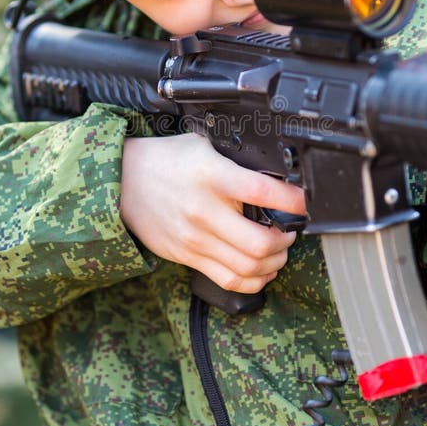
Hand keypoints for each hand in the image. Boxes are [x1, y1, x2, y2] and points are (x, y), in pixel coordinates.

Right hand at [120, 133, 305, 291]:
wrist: (123, 181)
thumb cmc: (168, 160)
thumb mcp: (204, 145)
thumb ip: (237, 161)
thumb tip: (277, 174)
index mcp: (212, 176)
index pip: (264, 191)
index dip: (293, 200)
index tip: (303, 202)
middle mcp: (204, 211)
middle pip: (260, 243)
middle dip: (286, 241)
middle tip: (289, 231)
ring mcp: (194, 238)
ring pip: (249, 267)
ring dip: (274, 262)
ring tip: (278, 250)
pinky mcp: (187, 256)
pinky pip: (229, 279)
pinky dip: (254, 279)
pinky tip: (261, 269)